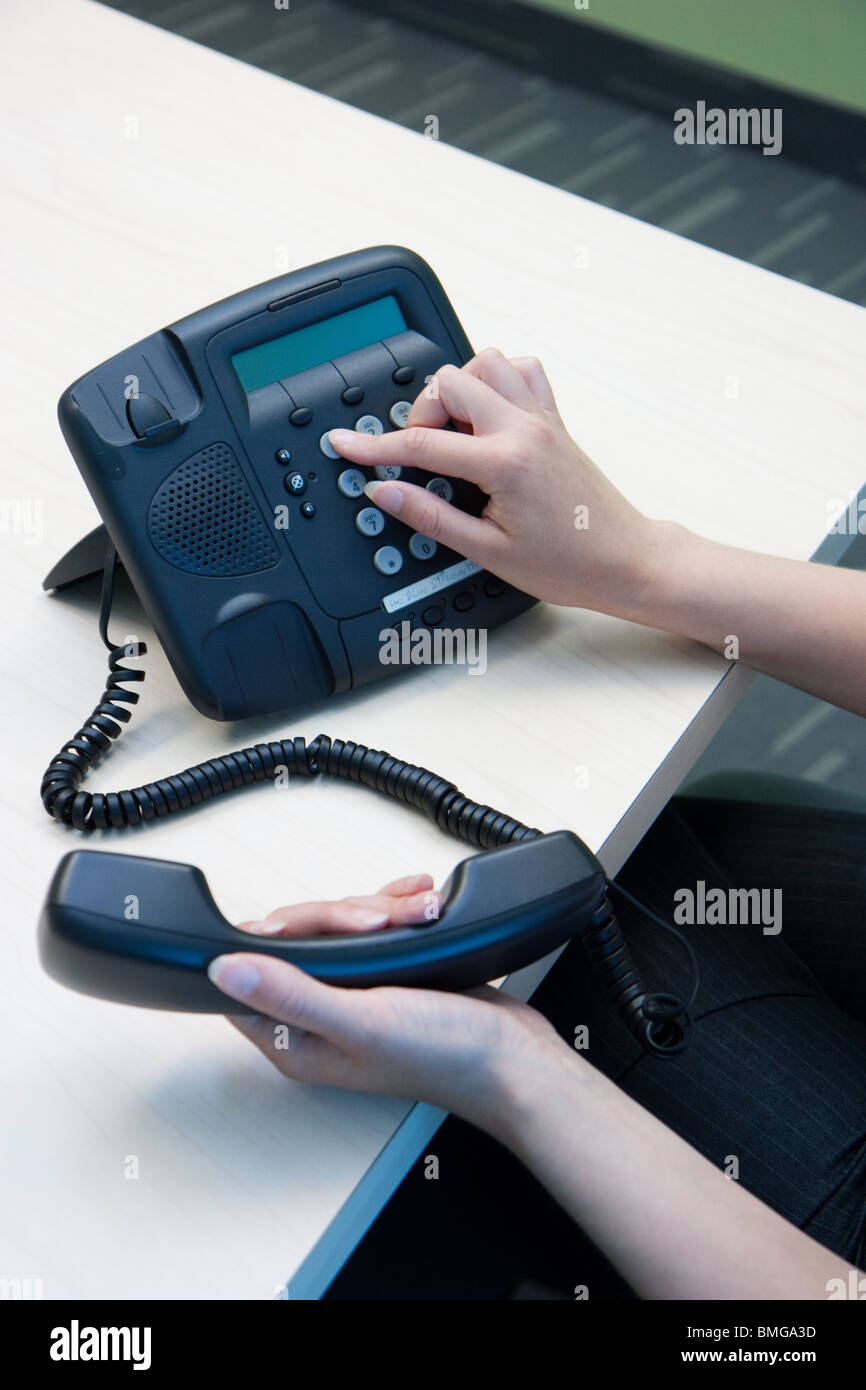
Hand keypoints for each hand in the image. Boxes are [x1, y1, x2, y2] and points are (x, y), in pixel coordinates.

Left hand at [208, 873, 569, 1134]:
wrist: (513, 1058)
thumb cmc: (444, 1058)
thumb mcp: (361, 1022)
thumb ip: (290, 994)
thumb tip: (225, 968)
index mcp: (295, 1039)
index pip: (249, 975)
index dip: (271, 938)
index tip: (310, 926)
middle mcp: (317, 1017)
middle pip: (297, 937)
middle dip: (343, 917)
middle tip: (379, 926)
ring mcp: (353, 994)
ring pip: (340, 925)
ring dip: (378, 909)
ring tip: (416, 916)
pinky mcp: (386, 976)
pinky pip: (374, 925)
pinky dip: (397, 909)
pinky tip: (421, 906)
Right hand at [327, 349, 665, 615]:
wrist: (625, 560)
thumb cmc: (569, 563)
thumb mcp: (488, 551)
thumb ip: (430, 517)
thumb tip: (386, 494)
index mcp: (504, 463)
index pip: (421, 445)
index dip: (374, 447)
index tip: (346, 444)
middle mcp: (524, 429)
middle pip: (450, 383)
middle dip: (421, 414)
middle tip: (418, 454)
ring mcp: (543, 419)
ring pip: (487, 362)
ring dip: (459, 389)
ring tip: (452, 432)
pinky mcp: (555, 421)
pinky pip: (523, 371)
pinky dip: (496, 380)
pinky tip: (486, 415)